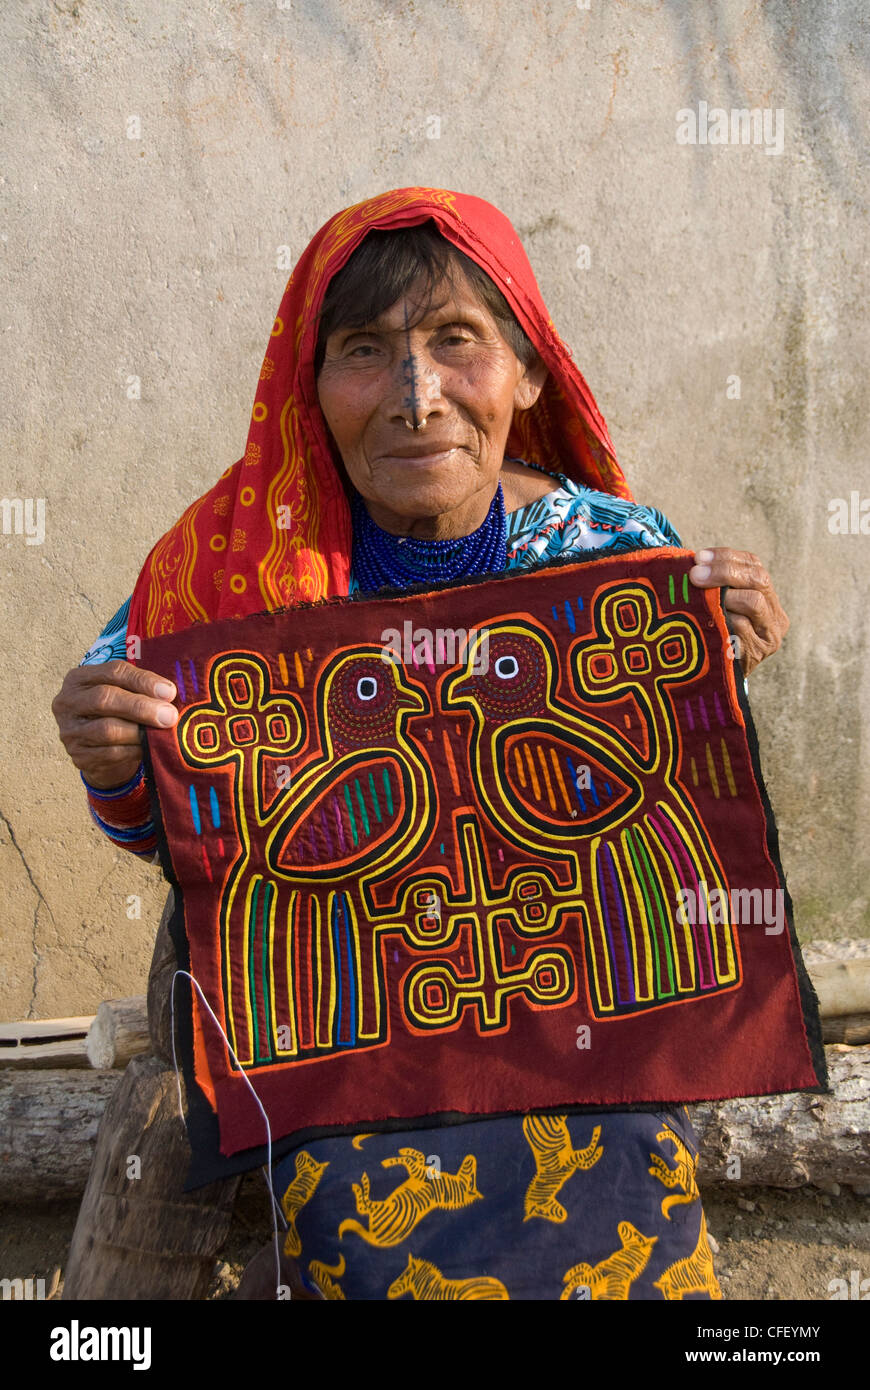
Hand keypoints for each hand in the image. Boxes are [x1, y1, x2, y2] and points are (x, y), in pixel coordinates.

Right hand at [52, 659, 178, 789]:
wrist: (101, 751)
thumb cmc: (117, 713)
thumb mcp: (123, 693)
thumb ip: (141, 688)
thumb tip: (169, 695)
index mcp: (78, 678)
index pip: (112, 672)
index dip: (143, 681)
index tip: (169, 692)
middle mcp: (67, 702)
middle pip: (105, 698)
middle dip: (141, 707)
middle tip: (169, 715)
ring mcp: (70, 731)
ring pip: (107, 729)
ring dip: (139, 731)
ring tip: (162, 733)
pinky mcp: (79, 756)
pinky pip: (110, 754)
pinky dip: (134, 750)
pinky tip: (148, 748)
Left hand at [688, 548, 788, 675]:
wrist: (713, 680)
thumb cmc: (710, 634)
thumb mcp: (718, 605)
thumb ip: (713, 584)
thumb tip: (692, 562)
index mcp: (767, 594)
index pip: (753, 564)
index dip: (726, 556)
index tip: (699, 558)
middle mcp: (775, 615)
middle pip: (758, 579)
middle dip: (724, 572)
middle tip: (695, 575)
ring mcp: (770, 636)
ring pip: (754, 601)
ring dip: (724, 594)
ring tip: (700, 596)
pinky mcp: (758, 653)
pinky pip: (741, 627)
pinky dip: (721, 619)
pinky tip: (704, 619)